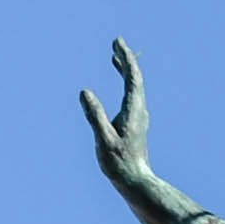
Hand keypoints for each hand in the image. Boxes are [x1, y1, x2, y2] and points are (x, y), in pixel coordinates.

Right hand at [78, 40, 159, 196]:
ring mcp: (139, 116)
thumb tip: (85, 92)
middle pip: (135, 78)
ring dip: (125, 70)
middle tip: (117, 42)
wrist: (135, 181)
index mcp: (133, 111)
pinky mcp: (135, 122)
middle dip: (126, 59)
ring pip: (134, 87)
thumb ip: (95, 115)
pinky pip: (132, 95)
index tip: (118, 42)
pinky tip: (121, 84)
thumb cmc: (119, 163)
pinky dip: (125, 83)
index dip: (125, 58)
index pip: (132, 78)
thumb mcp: (103, 139)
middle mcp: (139, 110)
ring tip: (115, 57)